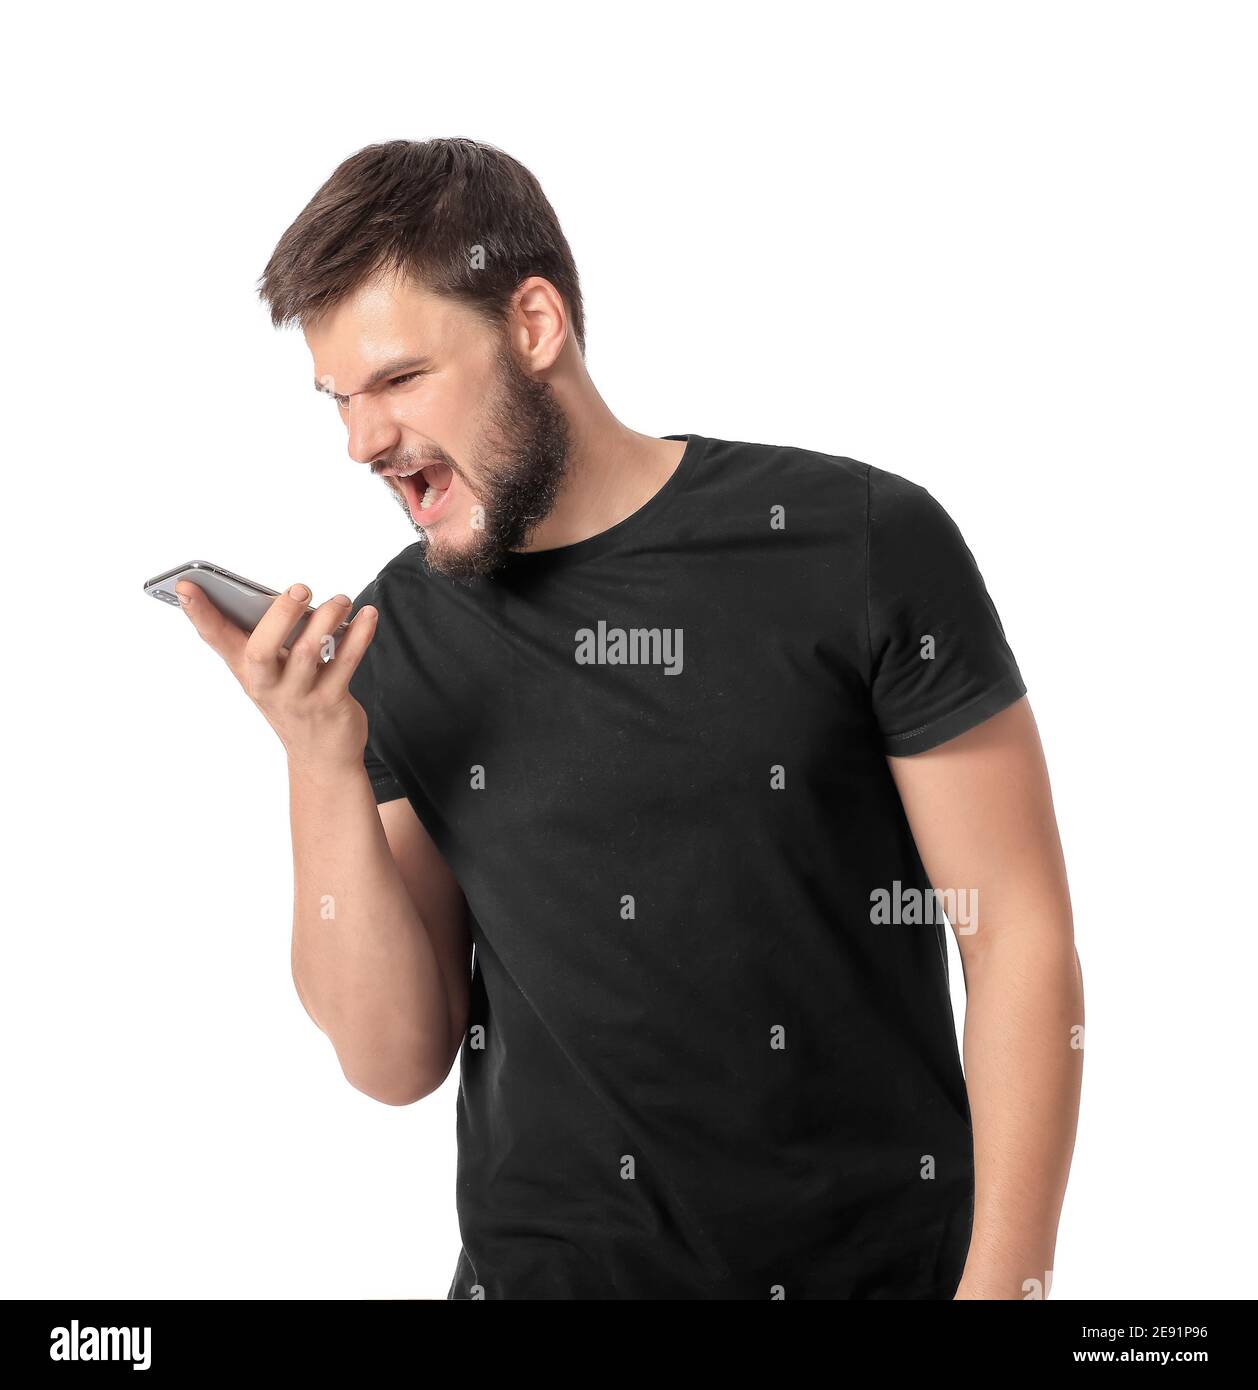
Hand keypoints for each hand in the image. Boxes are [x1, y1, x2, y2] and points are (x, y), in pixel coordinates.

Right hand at [175, 579, 378, 775]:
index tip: (184, 585)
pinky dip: (359, 635)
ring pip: (308, 653)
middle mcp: (267, 685)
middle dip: (280, 615)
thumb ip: (272, 637)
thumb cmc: (294, 700)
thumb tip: (292, 598)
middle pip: (261, 650)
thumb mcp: (272, 673)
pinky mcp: (330, 703)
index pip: (215, 639)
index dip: (199, 613)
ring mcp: (298, 697)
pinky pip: (346, 663)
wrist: (321, 756)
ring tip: (340, 600)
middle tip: (301, 589)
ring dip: (327, 619)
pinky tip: (368, 616)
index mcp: (246, 671)